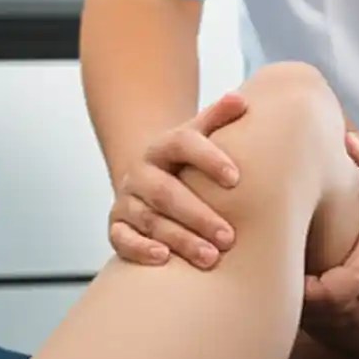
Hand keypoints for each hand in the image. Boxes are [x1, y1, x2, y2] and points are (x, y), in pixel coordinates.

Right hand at [109, 92, 247, 268]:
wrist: (148, 179)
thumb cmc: (185, 163)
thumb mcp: (198, 136)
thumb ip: (219, 118)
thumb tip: (241, 100)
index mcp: (163, 147)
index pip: (182, 144)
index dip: (208, 159)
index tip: (236, 179)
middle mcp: (141, 173)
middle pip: (165, 192)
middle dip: (198, 215)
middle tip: (229, 237)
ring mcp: (127, 200)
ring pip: (149, 219)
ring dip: (180, 239)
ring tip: (211, 258)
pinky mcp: (117, 225)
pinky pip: (122, 239)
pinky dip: (139, 249)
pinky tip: (163, 258)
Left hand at [303, 132, 358, 327]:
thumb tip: (346, 141)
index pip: (355, 279)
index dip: (322, 289)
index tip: (293, 279)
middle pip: (351, 308)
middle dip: (314, 307)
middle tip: (277, 290)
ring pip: (356, 319)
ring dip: (322, 317)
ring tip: (287, 299)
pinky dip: (335, 318)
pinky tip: (308, 306)